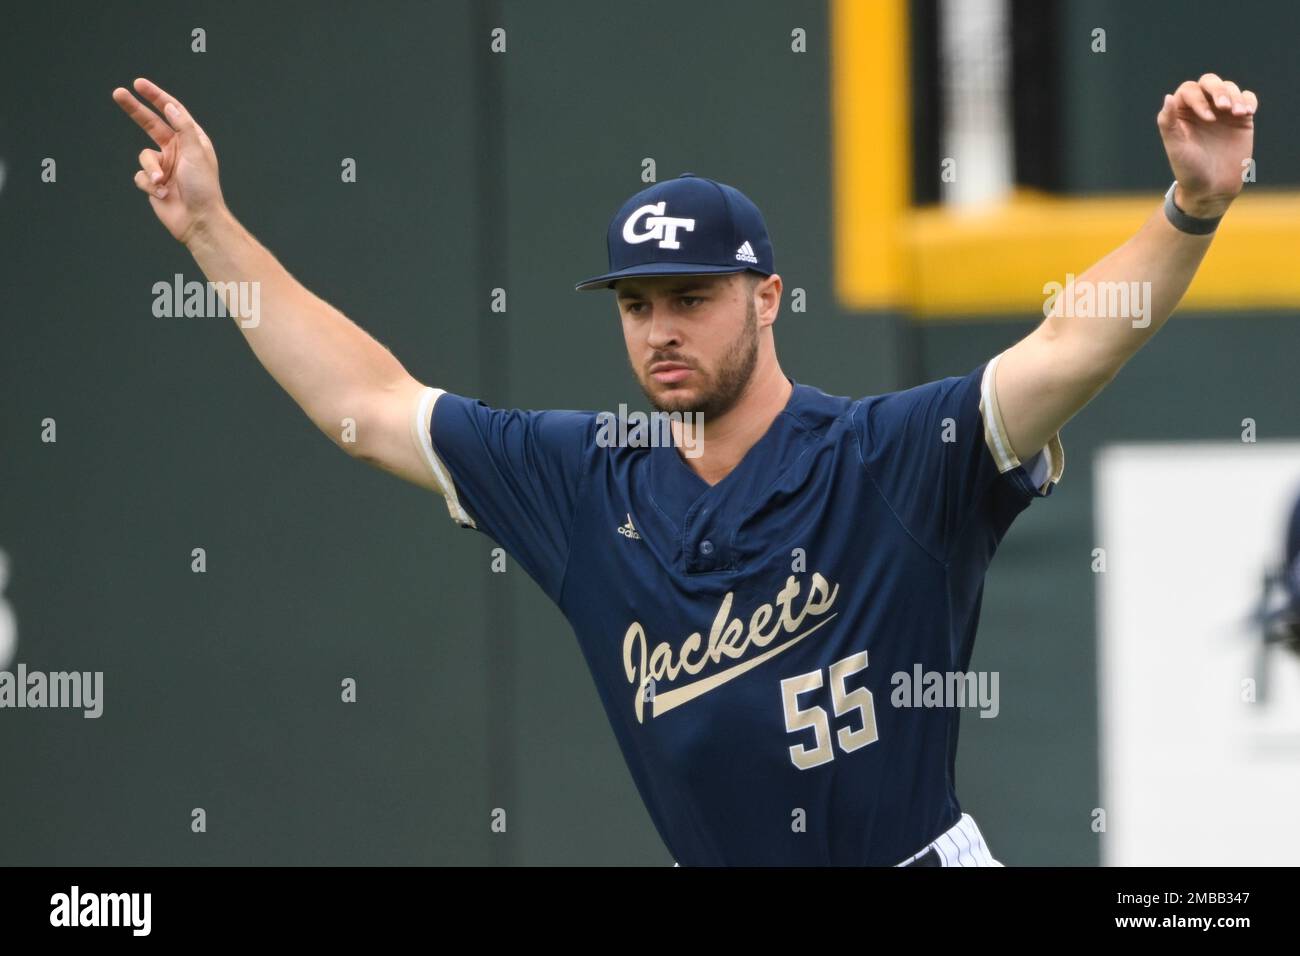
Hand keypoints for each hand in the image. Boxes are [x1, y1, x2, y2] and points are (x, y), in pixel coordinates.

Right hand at [112, 77, 225, 244]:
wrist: (197, 220)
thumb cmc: (203, 188)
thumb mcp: (196, 152)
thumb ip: (183, 128)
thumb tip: (169, 106)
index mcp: (191, 141)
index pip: (171, 112)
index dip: (156, 97)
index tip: (139, 84)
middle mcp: (177, 150)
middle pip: (149, 124)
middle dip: (134, 109)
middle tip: (118, 93)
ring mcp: (164, 166)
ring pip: (143, 156)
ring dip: (151, 169)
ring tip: (162, 183)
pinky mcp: (154, 182)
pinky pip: (140, 176)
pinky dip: (148, 184)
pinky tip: (162, 195)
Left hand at [1156, 73, 1257, 218]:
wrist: (1211, 189)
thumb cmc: (1188, 170)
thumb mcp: (1176, 147)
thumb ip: (1168, 123)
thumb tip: (1168, 96)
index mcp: (1182, 113)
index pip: (1189, 90)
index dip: (1199, 99)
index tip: (1207, 119)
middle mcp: (1201, 109)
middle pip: (1210, 82)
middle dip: (1219, 90)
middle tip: (1224, 108)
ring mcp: (1222, 113)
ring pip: (1230, 88)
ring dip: (1235, 96)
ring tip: (1239, 113)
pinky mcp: (1241, 119)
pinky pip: (1247, 98)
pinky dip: (1249, 100)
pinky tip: (1247, 112)